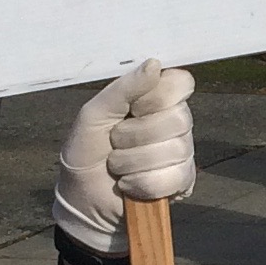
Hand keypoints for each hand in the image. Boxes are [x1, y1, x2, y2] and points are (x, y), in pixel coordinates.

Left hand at [52, 56, 196, 258]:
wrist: (82, 200)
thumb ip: (123, 88)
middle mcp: (176, 122)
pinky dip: (142, 183)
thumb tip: (155, 64)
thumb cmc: (87, 152)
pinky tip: (129, 185)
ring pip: (173, 149)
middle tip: (115, 142)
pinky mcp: (183, 182)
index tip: (132, 109)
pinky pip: (172, 177)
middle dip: (134, 134)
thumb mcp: (94, 114)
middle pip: (178, 117)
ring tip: (117, 166)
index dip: (155, 97)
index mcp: (157, 99)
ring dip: (132, 162)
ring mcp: (183, 153)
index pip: (180, 83)